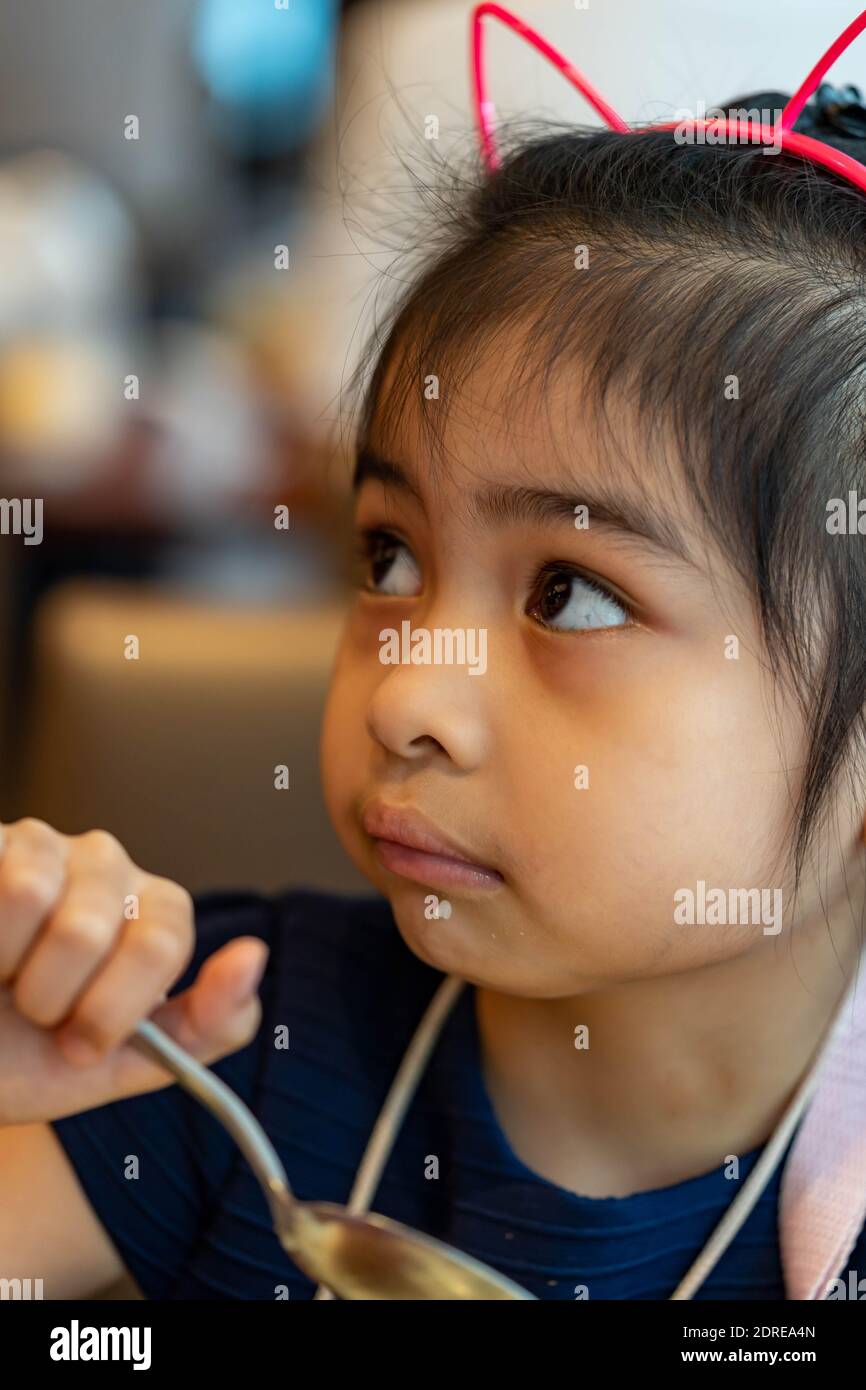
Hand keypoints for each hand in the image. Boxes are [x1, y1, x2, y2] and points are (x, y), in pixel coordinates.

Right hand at [0, 818, 267, 1125]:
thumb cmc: (34, 1054)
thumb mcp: (127, 1063)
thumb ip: (211, 1024)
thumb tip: (253, 955)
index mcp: (157, 913)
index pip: (158, 946)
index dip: (108, 1011)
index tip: (79, 1044)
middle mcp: (110, 865)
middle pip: (86, 929)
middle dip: (47, 997)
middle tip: (33, 1008)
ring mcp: (45, 843)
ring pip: (31, 895)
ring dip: (5, 967)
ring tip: (3, 974)